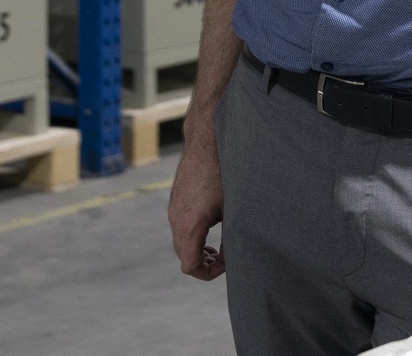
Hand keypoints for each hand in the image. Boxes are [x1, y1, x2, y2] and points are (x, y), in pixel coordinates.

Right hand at [169, 121, 225, 279]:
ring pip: (181, 240)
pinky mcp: (176, 198)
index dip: (208, 273)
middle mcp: (176, 218)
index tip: (226, 264)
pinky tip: (214, 223)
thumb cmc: (225, 171)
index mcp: (189, 225)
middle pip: (184, 255)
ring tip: (220, 244)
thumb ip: (233, 237)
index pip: (190, 266)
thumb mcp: (234, 208)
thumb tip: (237, 257)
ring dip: (199, 247)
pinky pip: (180, 225)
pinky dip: (194, 233)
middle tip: (226, 257)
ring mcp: (174, 207)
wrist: (208, 138)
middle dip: (204, 262)